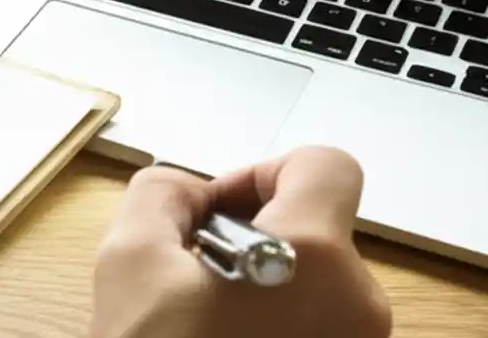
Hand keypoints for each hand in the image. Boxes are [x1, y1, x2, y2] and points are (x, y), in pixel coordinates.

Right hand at [91, 146, 390, 337]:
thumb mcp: (128, 260)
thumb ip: (161, 194)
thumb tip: (185, 191)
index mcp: (314, 259)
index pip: (326, 166)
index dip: (263, 170)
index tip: (218, 209)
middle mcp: (358, 306)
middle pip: (316, 230)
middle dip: (249, 234)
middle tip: (191, 269)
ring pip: (316, 285)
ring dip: (259, 284)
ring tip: (201, 320)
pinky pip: (319, 329)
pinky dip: (275, 325)